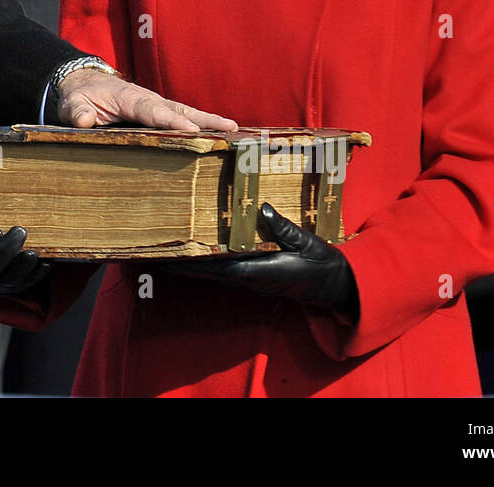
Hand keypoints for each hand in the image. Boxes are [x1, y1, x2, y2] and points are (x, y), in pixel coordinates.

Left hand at [56, 68, 236, 132]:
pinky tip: (220, 137)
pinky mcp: (159, 113)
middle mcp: (148, 100)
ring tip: (235, 132)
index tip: (191, 129)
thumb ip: (76, 111)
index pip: (153, 111)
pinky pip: (182, 118)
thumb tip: (85, 119)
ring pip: (186, 113)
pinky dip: (202, 126)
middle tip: (230, 128)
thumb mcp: (72, 103)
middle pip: (179, 109)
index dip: (172, 120)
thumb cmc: (80, 96)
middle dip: (204, 119)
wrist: (86, 84)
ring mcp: (156, 106)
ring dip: (209, 122)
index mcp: (129, 98)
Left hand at [170, 202, 358, 321]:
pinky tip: (197, 252)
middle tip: (156, 253)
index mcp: (259, 271)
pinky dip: (207, 262)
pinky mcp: (255, 274)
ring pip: (213, 271)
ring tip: (168, 251)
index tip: (170, 256)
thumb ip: (284, 227)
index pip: (218, 267)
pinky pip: (225, 268)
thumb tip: (264, 208)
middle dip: (182, 264)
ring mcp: (251, 277)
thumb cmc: (322, 265)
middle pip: (208, 271)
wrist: (336, 285)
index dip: (193, 262)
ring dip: (191, 263)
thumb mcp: (306, 242)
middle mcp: (250, 277)